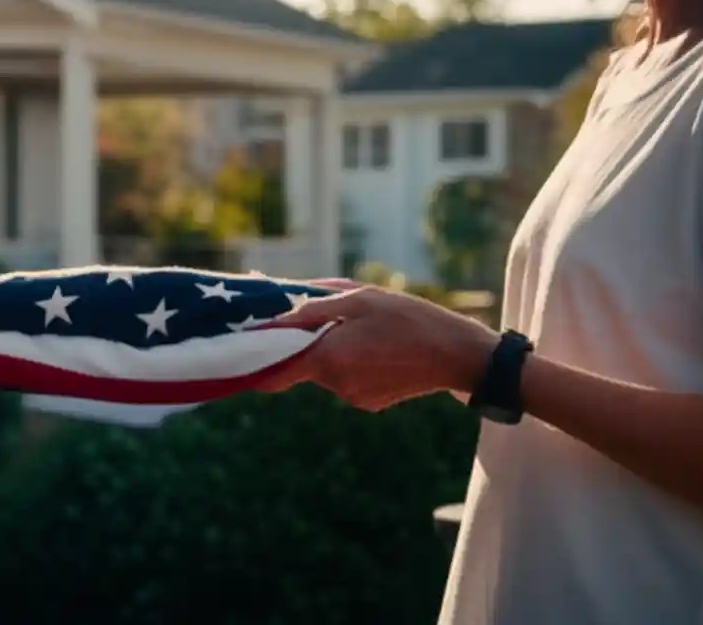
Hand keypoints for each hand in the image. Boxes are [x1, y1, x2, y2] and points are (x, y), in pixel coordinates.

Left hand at [262, 281, 497, 410]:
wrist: (457, 355)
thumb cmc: (409, 319)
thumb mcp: (361, 299)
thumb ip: (314, 307)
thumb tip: (278, 315)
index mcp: (327, 358)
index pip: (274, 372)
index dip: (257, 361)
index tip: (245, 349)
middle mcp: (335, 385)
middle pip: (302, 365)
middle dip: (305, 344)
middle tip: (327, 319)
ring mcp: (353, 397)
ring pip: (326, 371)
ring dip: (333, 351)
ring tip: (364, 331)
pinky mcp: (369, 403)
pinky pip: (347, 380)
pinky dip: (353, 364)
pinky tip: (379, 349)